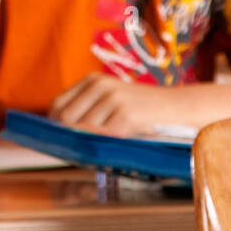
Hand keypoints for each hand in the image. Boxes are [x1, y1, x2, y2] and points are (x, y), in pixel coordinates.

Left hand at [49, 71, 187, 136]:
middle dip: (68, 136)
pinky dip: (103, 145)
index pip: (58, 104)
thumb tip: (62, 133)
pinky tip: (111, 147)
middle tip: (74, 150)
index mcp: (92, 80)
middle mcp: (99, 86)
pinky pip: (103, 136)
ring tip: (97, 149)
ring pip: (84, 129)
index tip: (56, 139)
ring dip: (88, 143)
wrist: (177, 106)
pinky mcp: (125, 115)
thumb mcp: (112, 99)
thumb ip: (89, 110)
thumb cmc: (142, 108)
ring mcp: (112, 99)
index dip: (54, 124)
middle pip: (66, 118)